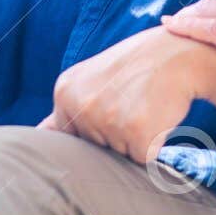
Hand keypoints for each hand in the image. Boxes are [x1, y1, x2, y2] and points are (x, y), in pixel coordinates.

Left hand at [38, 27, 215, 163]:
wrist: (177, 55)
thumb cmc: (135, 69)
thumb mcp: (91, 79)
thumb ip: (67, 109)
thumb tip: (38, 136)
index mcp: (65, 91)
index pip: (68, 138)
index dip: (93, 130)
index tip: (110, 106)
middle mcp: (82, 104)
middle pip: (93, 150)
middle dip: (112, 137)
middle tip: (129, 103)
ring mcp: (108, 119)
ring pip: (118, 156)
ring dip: (132, 141)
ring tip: (143, 106)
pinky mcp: (137, 133)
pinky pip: (141, 159)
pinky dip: (151, 145)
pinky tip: (155, 115)